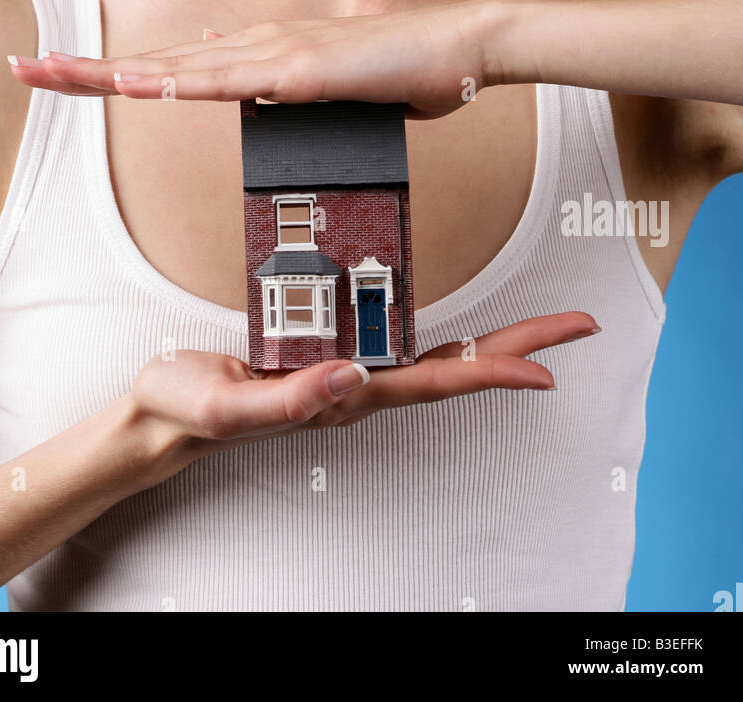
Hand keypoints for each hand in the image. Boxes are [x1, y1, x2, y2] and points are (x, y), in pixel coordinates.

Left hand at [8, 0, 501, 119]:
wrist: (463, 46)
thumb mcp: (344, 93)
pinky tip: (134, 87)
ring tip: (48, 72)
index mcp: (261, 53)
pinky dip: (173, 84)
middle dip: (85, 69)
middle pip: (155, 64)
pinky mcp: (301, 70)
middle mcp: (256, 46)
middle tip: (24, 68)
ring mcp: (275, 54)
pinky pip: (225, 82)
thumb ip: (305, 98)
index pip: (174, 68)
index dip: (118, 73)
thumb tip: (282, 102)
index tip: (70, 73)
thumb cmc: (410, 71)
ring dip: (106, 73)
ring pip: (172, 69)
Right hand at [131, 312, 599, 477]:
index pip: (435, 384)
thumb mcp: (229, 404)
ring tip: (540, 326)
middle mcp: (358, 386)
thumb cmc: (192, 409)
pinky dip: (442, 334)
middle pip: (455, 368)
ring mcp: (348, 373)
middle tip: (579, 327)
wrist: (163, 416)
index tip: (550, 368)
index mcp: (344, 398)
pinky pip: (396, 339)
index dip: (494, 375)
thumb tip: (353, 377)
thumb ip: (290, 398)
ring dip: (492, 343)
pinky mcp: (328, 355)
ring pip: (435, 357)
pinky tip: (461, 327)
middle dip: (520, 349)